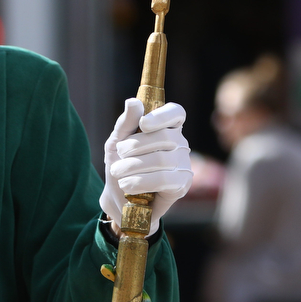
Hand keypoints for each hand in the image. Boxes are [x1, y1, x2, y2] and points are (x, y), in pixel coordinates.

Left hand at [99, 98, 192, 234]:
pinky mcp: (182, 185)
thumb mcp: (117, 142)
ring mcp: (184, 164)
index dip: (162, 116)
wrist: (119, 199)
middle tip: (120, 154)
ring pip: (162, 159)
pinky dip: (140, 181)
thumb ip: (125, 123)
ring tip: (118, 172)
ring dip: (132, 165)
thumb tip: (133, 102)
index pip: (176, 113)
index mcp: (167, 127)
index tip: (142, 124)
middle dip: (135, 145)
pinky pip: (163, 179)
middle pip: (165, 136)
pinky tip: (127, 185)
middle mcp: (180, 144)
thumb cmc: (121, 165)